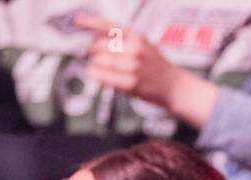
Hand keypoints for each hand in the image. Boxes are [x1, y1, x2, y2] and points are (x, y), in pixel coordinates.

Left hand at [76, 13, 204, 115]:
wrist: (176, 87)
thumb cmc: (156, 67)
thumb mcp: (143, 45)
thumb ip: (121, 40)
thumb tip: (92, 38)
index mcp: (136, 36)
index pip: (107, 25)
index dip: (88, 22)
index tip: (74, 21)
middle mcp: (134, 48)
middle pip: (97, 45)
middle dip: (91, 51)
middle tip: (93, 56)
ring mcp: (133, 66)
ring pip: (98, 60)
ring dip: (95, 64)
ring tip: (102, 67)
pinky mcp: (131, 82)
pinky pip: (102, 75)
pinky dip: (96, 74)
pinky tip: (97, 74)